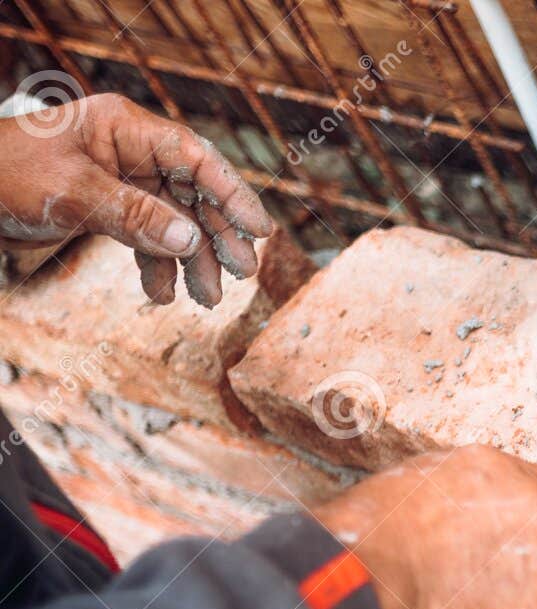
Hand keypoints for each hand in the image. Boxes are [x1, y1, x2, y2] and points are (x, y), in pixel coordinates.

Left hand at [0, 93, 274, 307]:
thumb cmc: (7, 175)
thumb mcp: (73, 193)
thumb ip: (135, 216)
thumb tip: (190, 239)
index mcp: (124, 128)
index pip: (193, 157)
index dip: (231, 193)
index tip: (259, 230)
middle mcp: (129, 151)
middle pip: (191, 193)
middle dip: (216, 236)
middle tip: (243, 272)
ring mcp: (120, 181)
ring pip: (173, 221)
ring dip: (192, 260)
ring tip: (208, 298)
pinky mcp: (108, 209)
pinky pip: (147, 237)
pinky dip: (157, 266)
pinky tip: (163, 293)